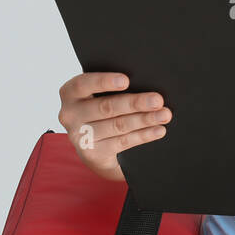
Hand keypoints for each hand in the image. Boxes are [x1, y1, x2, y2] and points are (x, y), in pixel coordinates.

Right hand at [57, 72, 171, 180]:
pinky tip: (158, 130)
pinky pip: (122, 142)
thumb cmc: (102, 108)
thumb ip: (114, 87)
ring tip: (164, 114)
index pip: (83, 84)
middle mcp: (70, 115)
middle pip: (106, 107)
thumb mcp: (100, 94)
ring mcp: (79, 136)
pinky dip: (143, 135)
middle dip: (135, 103)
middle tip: (158, 100)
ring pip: (117, 125)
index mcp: (70, 93)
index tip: (126, 80)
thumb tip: (146, 81)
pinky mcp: (92, 154)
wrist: (94, 143)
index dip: (104, 81)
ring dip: (144, 119)